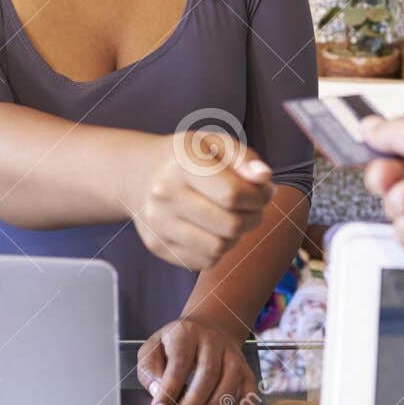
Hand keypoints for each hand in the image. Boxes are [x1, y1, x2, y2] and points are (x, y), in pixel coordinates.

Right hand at [131, 131, 272, 269]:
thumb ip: (244, 158)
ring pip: (219, 248)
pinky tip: (213, 230)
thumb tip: (264, 177)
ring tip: (233, 218)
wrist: (139, 174)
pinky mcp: (157, 245)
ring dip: (236, 237)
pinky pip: (204, 261)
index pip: (233, 194)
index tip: (263, 191)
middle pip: (230, 226)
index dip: (259, 197)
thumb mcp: (215, 143)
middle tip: (253, 207)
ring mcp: (158, 223)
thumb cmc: (188, 158)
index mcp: (182, 164)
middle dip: (253, 218)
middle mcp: (165, 195)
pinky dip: (218, 249)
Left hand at [137, 316, 258, 404]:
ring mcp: (231, 352)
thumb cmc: (176, 343)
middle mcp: (212, 340)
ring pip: (231, 378)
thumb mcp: (153, 348)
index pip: (179, 362)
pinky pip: (250, 385)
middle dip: (194, 400)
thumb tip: (159, 394)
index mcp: (186, 334)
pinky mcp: (243, 365)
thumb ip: (149, 370)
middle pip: (209, 371)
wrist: (206, 326)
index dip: (169, 389)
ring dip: (218, 404)